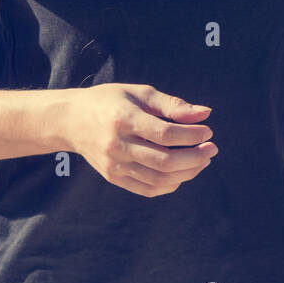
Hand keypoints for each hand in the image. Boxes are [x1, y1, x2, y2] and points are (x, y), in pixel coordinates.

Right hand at [66, 82, 217, 197]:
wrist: (71, 121)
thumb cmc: (110, 101)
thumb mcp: (140, 93)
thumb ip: (172, 105)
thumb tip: (206, 114)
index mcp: (123, 119)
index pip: (164, 134)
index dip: (191, 135)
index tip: (208, 131)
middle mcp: (117, 146)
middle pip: (164, 161)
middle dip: (195, 157)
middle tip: (212, 148)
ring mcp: (114, 165)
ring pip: (159, 179)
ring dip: (188, 172)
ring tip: (202, 159)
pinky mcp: (114, 178)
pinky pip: (148, 189)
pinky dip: (171, 184)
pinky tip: (184, 172)